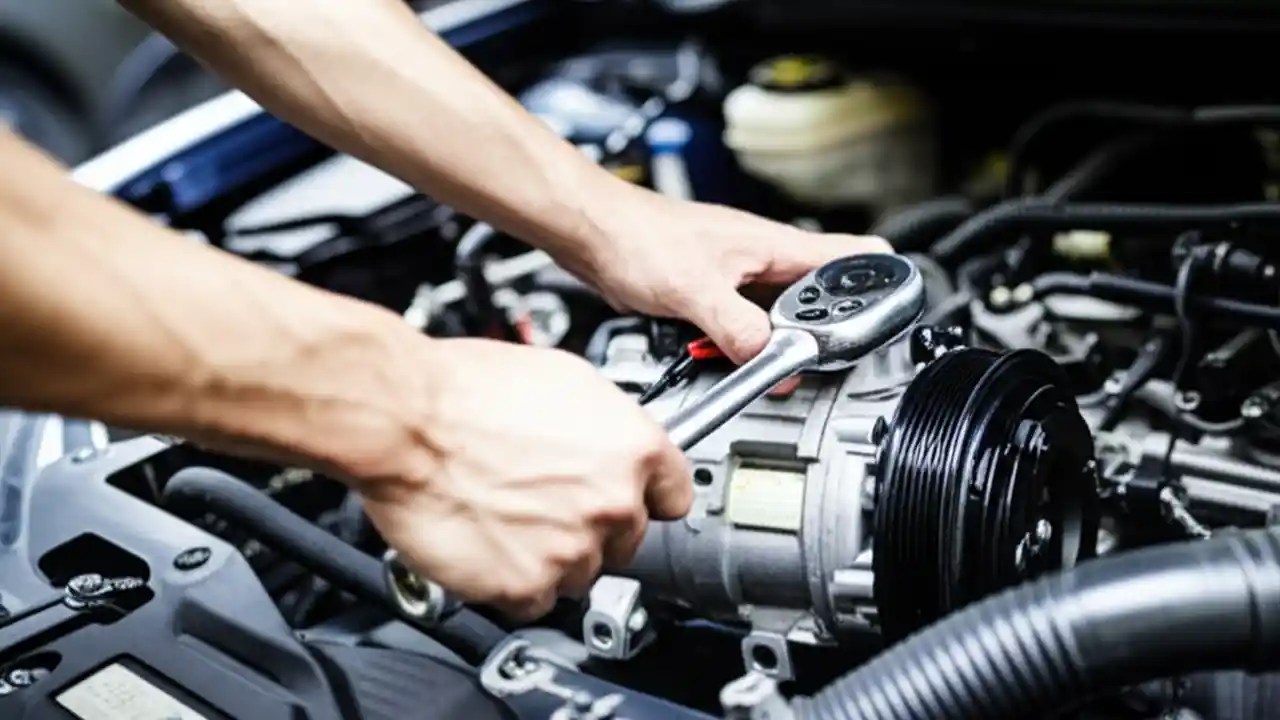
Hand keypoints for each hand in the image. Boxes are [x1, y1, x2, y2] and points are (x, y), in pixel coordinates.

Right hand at [351, 338, 690, 620]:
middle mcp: (613, 502)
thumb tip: (612, 441)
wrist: (407, 421)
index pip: (673, 496)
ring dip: (552, 557)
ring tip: (509, 518)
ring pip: (582, 573)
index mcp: (633, 448)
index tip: (630, 500)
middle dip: (591, 526)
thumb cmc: (469, 390)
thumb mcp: (566, 380)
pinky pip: (535, 601)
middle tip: (545, 502)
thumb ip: (605, 425)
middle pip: (627, 539)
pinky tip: (491, 545)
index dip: (645, 496)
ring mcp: (573, 549)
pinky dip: (513, 583)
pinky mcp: (527, 586)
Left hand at [571, 187, 892, 363]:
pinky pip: (742, 325)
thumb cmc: (636, 237)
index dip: (876, 289)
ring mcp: (738, 275)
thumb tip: (769, 357)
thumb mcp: (694, 289)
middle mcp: (762, 258)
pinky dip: (740, 345)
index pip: (852, 257)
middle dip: (816, 335)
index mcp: (773, 246)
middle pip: (815, 300)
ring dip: (774, 343)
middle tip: (806, 363)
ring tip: (764, 365)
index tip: (877, 325)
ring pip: (777, 316)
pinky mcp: (712, 291)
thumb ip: (736, 328)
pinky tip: (725, 355)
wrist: (591, 231)